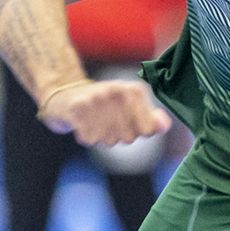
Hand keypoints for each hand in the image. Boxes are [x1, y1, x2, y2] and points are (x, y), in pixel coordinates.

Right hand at [37, 80, 171, 146]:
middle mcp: (117, 90)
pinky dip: (85, 137)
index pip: (147, 130)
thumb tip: (165, 125)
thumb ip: (150, 120)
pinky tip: (82, 123)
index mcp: (134, 90)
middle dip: (118, 136)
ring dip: (101, 137)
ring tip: (94, 122)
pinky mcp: (77, 108)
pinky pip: (90, 139)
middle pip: (129, 138)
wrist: (65, 96)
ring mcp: (97, 98)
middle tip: (106, 122)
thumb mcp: (130, 108)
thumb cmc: (104, 106)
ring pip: (109, 140)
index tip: (126, 122)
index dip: (137, 133)